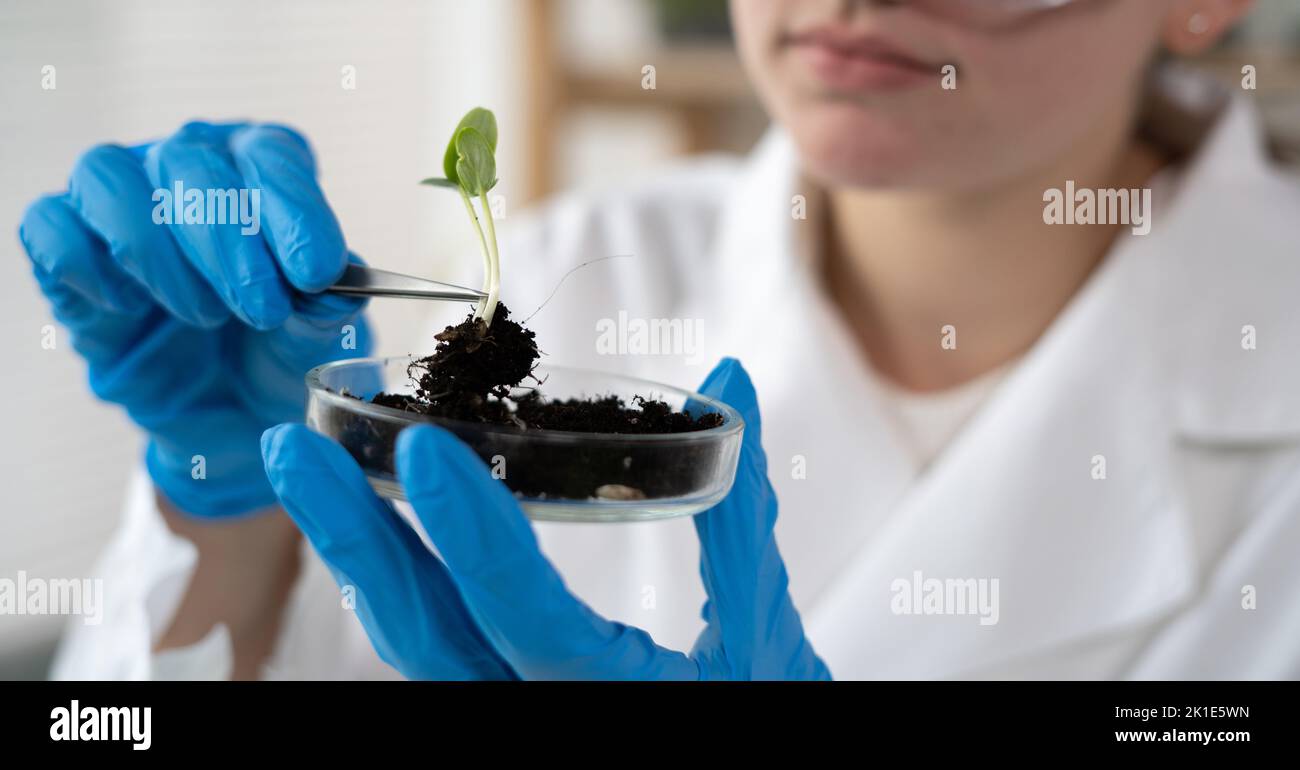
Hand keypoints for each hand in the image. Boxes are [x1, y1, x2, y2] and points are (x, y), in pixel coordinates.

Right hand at [19, 121, 370, 516]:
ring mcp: (120, 198)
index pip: (272, 157)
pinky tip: (128, 308)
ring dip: (157, 251)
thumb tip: (335, 284)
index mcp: (262, 167)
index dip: (293, 210)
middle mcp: (188, 163)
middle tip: (262, 310)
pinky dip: (85, 264)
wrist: (229, 409)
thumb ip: (326, 306)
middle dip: (229, 243)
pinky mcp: (67, 244)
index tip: (316, 270)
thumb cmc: (279, 349)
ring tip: (204, 316)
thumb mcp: (317, 336)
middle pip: (188, 161)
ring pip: (108, 176)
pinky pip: (50, 224)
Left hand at [260, 358, 829, 679]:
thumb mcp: (763, 632)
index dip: (474, 536)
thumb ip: (739, 514)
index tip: (423, 449)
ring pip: (414, 648)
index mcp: (615, 701)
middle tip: (294, 448)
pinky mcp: (504, 703)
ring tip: (311, 472)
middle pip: (425, 637)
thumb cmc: (767, 710)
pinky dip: (397, 584)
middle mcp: (540, 718)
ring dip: (360, 556)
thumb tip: (729, 381)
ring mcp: (511, 717)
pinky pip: (434, 652)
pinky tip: (373, 527)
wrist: (752, 765)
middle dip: (355, 537)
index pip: (527, 618)